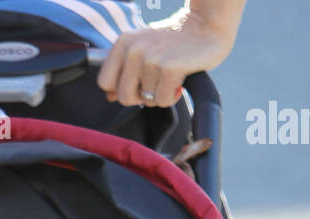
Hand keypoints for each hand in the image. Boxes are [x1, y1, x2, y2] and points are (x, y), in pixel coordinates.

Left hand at [97, 10, 235, 108]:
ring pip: (146, 101)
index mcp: (123, 43)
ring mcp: (151, 58)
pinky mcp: (169, 67)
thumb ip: (124, 71)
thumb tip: (109, 96)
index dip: (120, 89)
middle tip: (155, 83)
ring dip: (160, 95)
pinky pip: (162, 101)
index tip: (136, 83)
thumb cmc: (174, 41)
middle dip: (140, 97)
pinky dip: (172, 97)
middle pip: (123, 97)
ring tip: (169, 77)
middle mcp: (134, 49)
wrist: (205, 26)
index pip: (104, 82)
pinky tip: (178, 81)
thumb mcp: (143, 49)